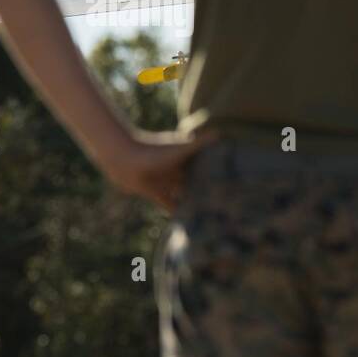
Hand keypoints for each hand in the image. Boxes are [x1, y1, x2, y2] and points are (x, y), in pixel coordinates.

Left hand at [96, 129, 217, 211]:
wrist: (123, 159)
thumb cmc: (154, 152)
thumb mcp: (181, 149)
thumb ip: (201, 143)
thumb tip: (222, 133)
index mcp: (185, 157)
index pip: (205, 165)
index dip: (217, 171)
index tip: (234, 179)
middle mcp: (176, 168)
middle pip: (195, 180)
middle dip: (207, 189)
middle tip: (226, 202)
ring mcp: (166, 180)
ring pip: (183, 193)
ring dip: (193, 202)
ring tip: (210, 214)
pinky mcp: (155, 192)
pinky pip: (169, 205)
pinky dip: (177, 212)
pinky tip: (188, 223)